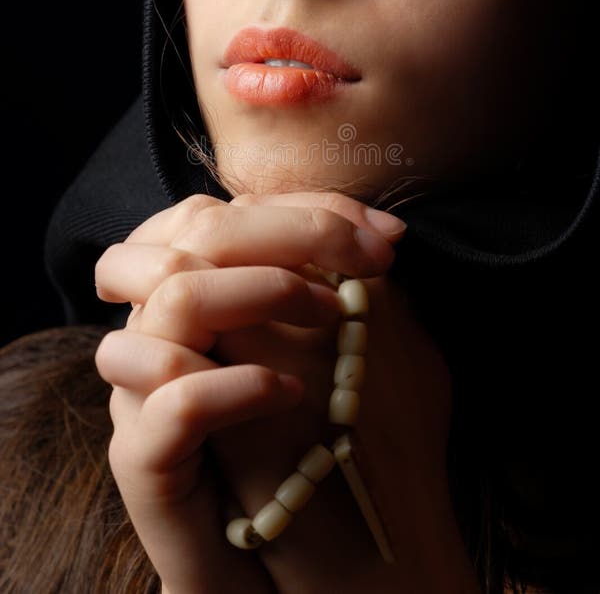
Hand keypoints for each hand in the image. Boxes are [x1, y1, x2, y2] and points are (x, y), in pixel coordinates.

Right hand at [94, 192, 404, 593]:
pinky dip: (238, 384)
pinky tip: (290, 390)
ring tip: (332, 314)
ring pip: (175, 298)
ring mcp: (145, 389)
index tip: (386, 234)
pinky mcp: (147, 459)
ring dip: (266, 287)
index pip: (233, 211)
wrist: (284, 564)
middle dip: (296, 232)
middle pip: (197, 232)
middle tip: (372, 261)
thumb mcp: (336, 356)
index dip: (310, 208)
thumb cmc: (316, 448)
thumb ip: (337, 290)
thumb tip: (386, 232)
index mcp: (203, 295)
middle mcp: (164, 328)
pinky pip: (174, 400)